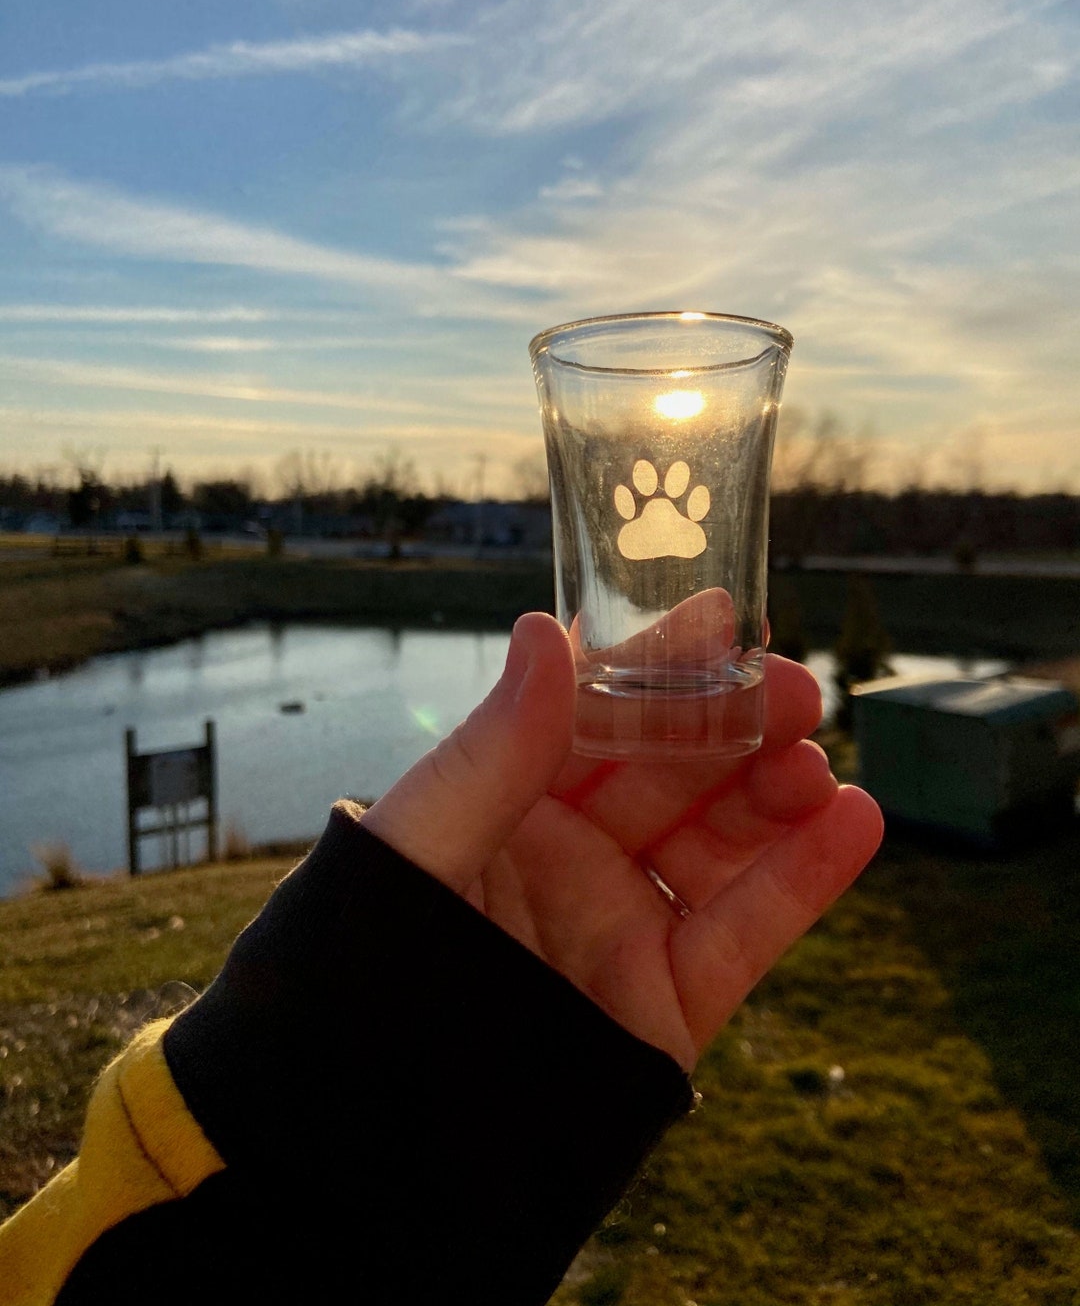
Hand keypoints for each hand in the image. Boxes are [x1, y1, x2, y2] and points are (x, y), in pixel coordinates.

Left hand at [362, 613, 881, 1072]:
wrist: (368, 1139)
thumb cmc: (360, 974)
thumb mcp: (418, 851)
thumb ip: (492, 753)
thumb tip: (548, 631)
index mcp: (506, 803)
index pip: (597, 715)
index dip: (660, 666)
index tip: (722, 619)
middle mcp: (570, 856)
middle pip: (675, 773)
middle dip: (739, 725)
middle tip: (795, 689)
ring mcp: (621, 926)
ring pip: (721, 844)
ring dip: (779, 795)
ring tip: (819, 760)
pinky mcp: (665, 1004)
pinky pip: (744, 935)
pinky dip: (804, 881)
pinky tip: (856, 822)